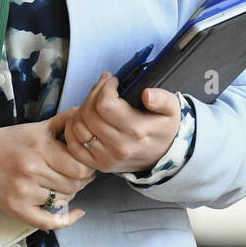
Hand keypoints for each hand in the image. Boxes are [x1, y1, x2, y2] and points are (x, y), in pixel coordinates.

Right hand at [0, 112, 95, 231]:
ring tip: (64, 185)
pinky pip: (49, 221)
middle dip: (82, 181)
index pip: (79, 166)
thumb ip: (63, 120)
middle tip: (80, 176)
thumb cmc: (11, 142)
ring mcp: (25, 192)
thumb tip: (84, 113)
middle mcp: (32, 170)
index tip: (86, 165)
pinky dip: (66, 219)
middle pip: (74, 184)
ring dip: (70, 194)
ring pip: (64, 200)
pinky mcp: (18, 208)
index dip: (88, 167)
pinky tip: (76, 213)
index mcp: (40, 148)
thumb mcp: (37, 127)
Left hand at [58, 71, 180, 174]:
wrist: (162, 156)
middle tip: (102, 89)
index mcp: (137, 131)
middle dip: (93, 94)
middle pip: (89, 113)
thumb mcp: (172, 109)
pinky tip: (84, 118)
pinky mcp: (97, 164)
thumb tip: (147, 94)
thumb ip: (162, 99)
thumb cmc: (163, 128)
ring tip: (95, 102)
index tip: (113, 82)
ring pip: (79, 126)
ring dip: (82, 109)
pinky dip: (73, 129)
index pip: (105, 104)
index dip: (104, 87)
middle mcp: (120, 147)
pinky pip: (73, 144)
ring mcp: (106, 158)